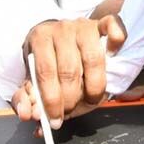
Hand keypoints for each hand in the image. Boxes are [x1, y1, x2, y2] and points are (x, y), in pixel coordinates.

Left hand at [12, 15, 126, 124]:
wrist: (59, 35)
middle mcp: (62, 29)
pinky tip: (112, 54)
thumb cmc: (48, 60)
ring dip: (94, 88)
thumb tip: (27, 114)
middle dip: (71, 99)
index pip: (45, 72)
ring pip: (93, 60)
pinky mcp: (101, 24)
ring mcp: (83, 25)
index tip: (55, 119)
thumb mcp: (32, 78)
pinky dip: (116, 40)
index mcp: (40, 39)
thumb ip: (27, 98)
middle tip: (70, 111)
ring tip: (90, 99)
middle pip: (69, 70)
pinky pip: (112, 27)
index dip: (51, 100)